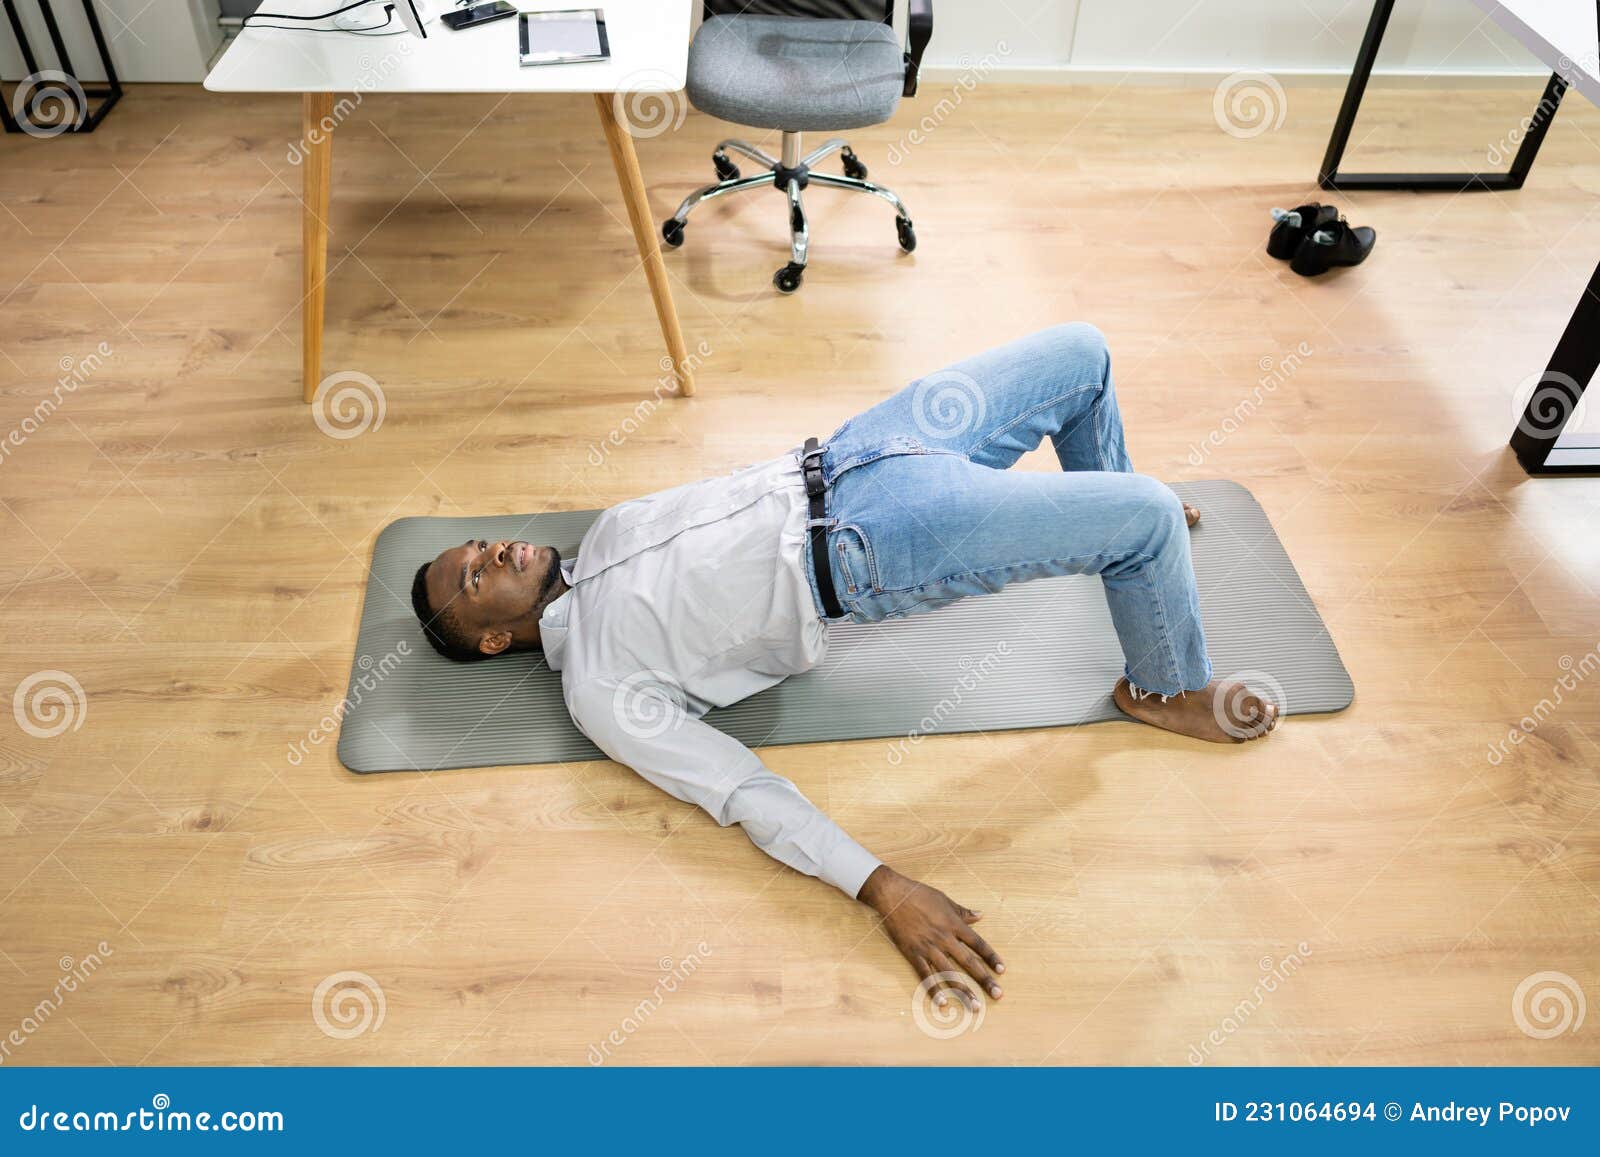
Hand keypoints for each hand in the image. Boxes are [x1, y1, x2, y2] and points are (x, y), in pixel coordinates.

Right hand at [858, 865, 1004, 1011]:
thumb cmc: (919, 894)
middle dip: (984, 979)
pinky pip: (925, 975)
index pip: (978, 944)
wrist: (893, 895)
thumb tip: (980, 915)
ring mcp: (929, 948)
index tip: (1002, 970)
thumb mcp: (945, 900)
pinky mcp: (913, 954)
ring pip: (949, 973)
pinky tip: (942, 1003)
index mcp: (955, 925)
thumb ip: (963, 911)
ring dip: (963, 990)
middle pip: (969, 962)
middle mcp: (945, 939)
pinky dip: (933, 989)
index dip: (991, 958)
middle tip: (998, 995)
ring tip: (975, 1006)